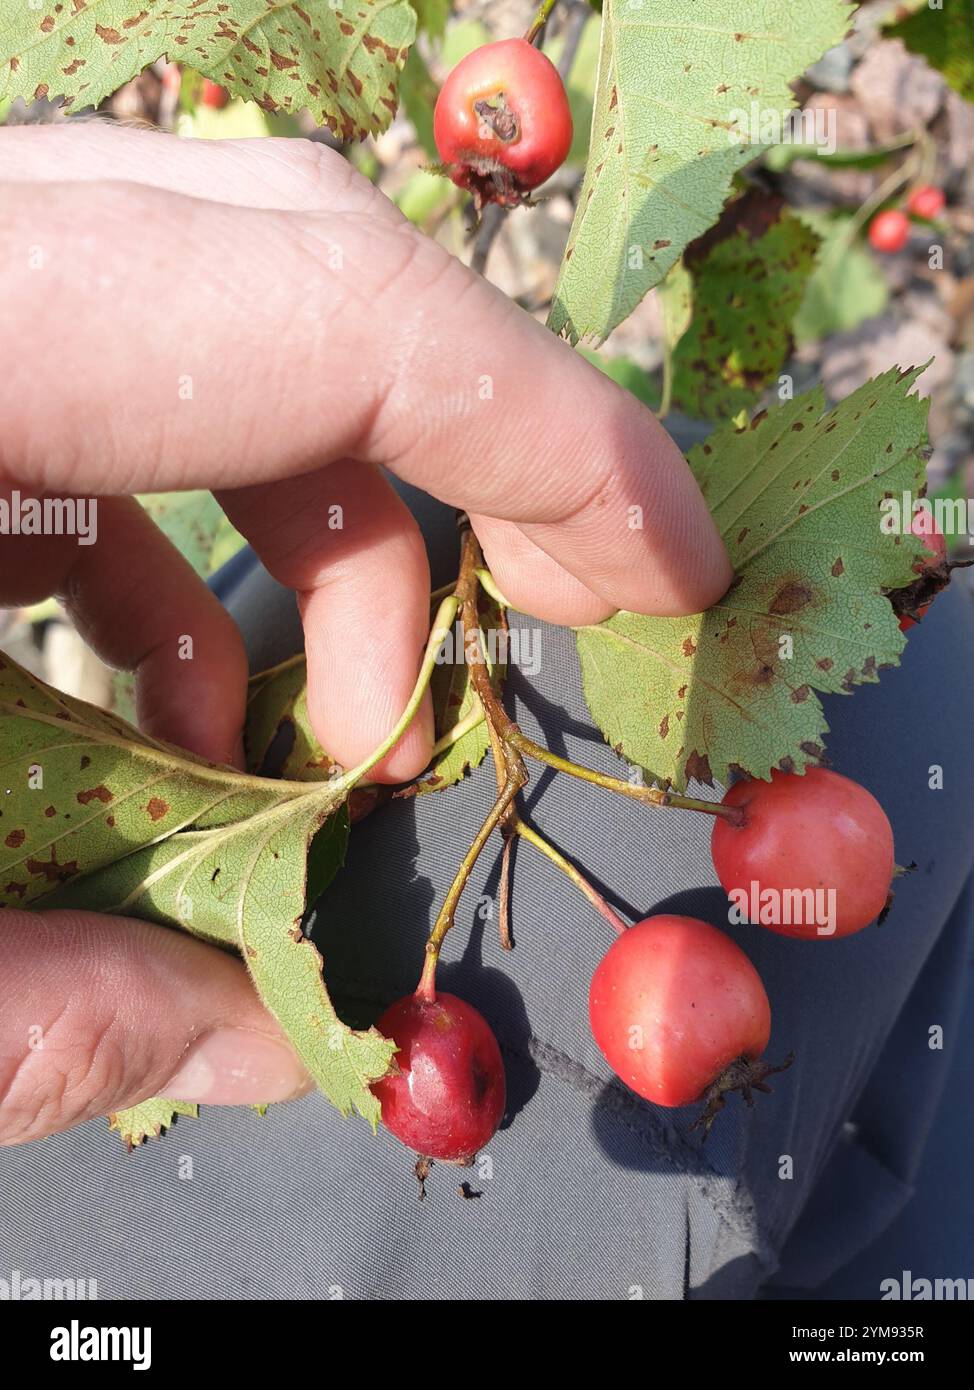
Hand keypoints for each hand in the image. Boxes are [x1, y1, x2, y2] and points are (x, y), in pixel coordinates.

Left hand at [0, 124, 730, 1141]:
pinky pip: (92, 374)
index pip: (328, 309)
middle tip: (543, 630)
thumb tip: (236, 1044)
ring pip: (199, 310)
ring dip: (317, 528)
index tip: (665, 570)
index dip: (549, 438)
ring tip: (318, 742)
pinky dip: (176, 535)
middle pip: (289, 259)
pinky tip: (162, 700)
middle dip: (463, 467)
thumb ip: (52, 1016)